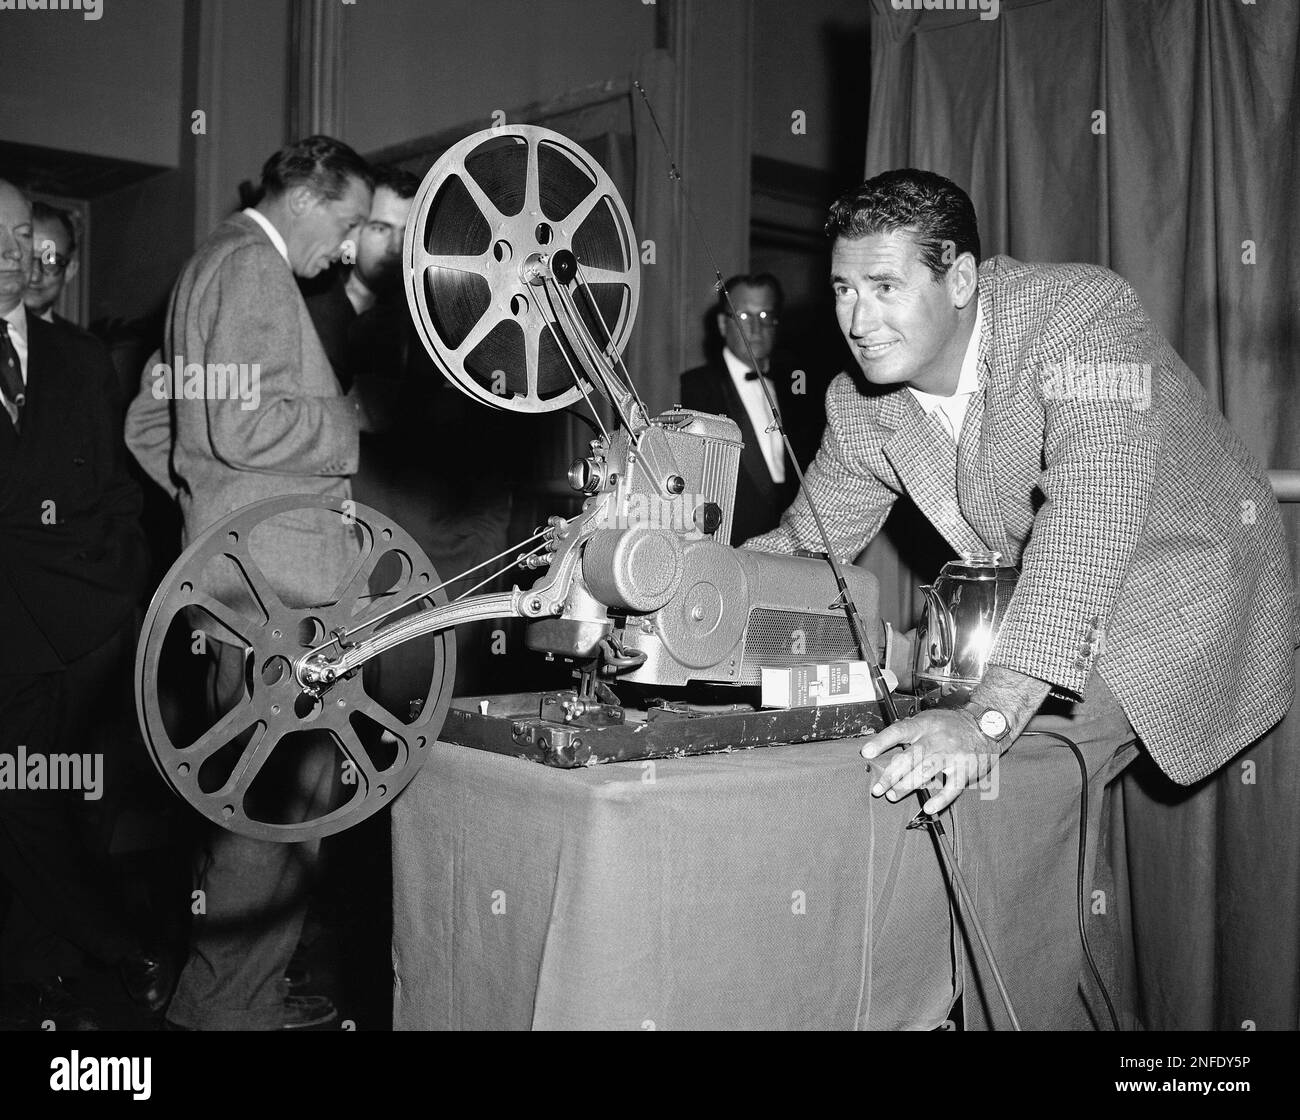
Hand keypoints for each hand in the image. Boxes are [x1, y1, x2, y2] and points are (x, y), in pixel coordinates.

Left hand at [859, 708, 1000, 814]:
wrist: (986, 725)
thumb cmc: (951, 725)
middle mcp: (936, 739)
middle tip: (878, 788)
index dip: (881, 741)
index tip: (866, 752)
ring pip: (926, 772)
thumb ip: (908, 732)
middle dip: (891, 774)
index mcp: (924, 725)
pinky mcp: (965, 769)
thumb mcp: (928, 720)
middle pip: (910, 757)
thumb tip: (881, 747)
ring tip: (893, 796)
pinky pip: (952, 787)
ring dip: (908, 786)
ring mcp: (951, 755)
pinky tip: (928, 807)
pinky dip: (940, 799)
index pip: (899, 731)